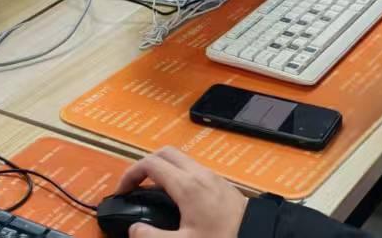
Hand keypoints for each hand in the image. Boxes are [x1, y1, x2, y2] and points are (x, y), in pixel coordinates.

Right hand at [112, 147, 248, 237]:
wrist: (258, 237)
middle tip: (136, 185)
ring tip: (154, 194)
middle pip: (165, 153)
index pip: (150, 164)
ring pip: (181, 160)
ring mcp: (211, 177)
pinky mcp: (221, 184)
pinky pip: (193, 170)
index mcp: (187, 185)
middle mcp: (199, 174)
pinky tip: (178, 200)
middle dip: (146, 164)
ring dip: (163, 169)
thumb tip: (134, 229)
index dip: (130, 174)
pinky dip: (178, 176)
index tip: (122, 190)